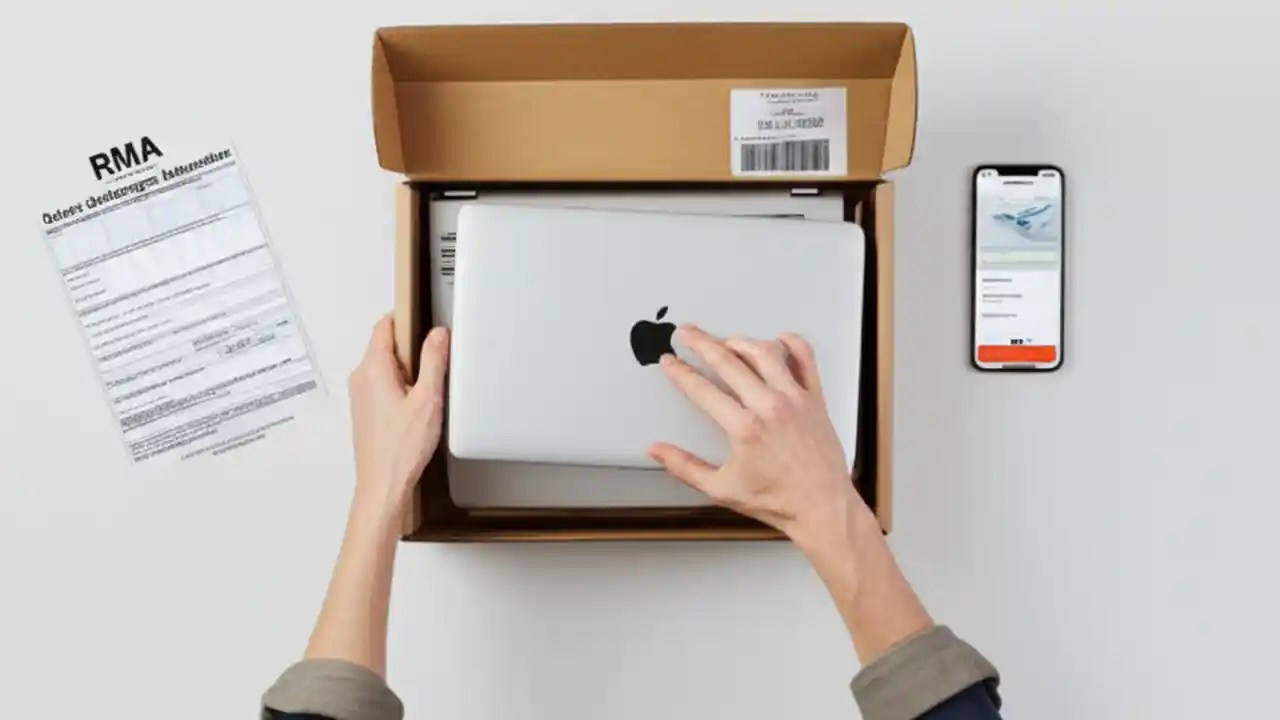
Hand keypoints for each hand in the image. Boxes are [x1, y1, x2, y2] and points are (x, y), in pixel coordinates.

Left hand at [347, 315, 448, 519]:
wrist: (383, 485)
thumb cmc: (400, 449)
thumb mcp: (428, 399)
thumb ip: (433, 361)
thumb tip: (438, 334)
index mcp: (372, 369)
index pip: (385, 326)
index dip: (406, 317)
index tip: (424, 317)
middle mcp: (361, 379)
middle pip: (386, 345)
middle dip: (412, 347)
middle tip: (434, 362)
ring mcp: (361, 395)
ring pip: (387, 366)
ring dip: (409, 370)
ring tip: (428, 392)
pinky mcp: (366, 410)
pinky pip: (384, 384)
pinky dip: (402, 386)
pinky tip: (418, 407)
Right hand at [648, 325, 875, 552]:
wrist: (822, 507)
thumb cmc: (778, 501)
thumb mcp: (722, 489)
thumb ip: (685, 467)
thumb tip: (657, 451)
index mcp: (744, 428)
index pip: (702, 389)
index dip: (680, 372)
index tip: (670, 361)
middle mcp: (769, 407)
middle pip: (728, 361)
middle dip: (702, 343)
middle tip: (687, 332)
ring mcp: (794, 399)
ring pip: (765, 353)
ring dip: (740, 341)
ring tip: (726, 340)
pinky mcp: (815, 399)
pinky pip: (806, 360)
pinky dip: (793, 344)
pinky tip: (780, 340)